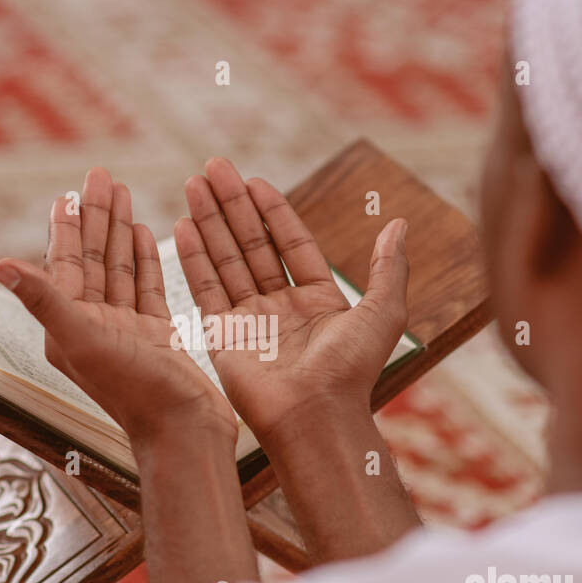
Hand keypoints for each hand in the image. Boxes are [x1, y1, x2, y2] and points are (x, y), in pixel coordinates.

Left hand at [0, 168, 236, 446]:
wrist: (185, 432)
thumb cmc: (135, 393)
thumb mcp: (82, 340)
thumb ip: (43, 300)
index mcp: (69, 326)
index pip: (65, 264)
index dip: (67, 226)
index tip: (68, 192)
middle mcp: (94, 327)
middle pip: (93, 259)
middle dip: (96, 217)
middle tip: (100, 174)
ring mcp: (127, 331)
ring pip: (121, 269)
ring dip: (120, 231)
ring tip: (122, 191)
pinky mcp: (157, 337)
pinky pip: (148, 288)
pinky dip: (146, 260)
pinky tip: (146, 232)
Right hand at [176, 157, 409, 444]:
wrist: (314, 416)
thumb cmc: (351, 371)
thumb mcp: (383, 312)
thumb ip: (388, 267)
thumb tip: (398, 224)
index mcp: (319, 301)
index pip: (291, 242)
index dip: (273, 210)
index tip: (254, 180)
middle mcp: (282, 307)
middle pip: (253, 243)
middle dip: (233, 204)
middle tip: (214, 166)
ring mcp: (249, 320)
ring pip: (226, 258)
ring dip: (210, 220)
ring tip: (193, 182)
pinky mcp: (222, 335)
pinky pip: (205, 288)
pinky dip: (194, 256)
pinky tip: (183, 224)